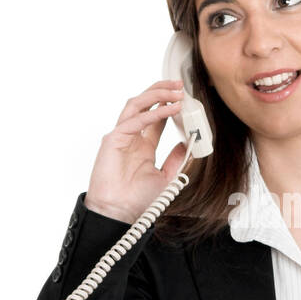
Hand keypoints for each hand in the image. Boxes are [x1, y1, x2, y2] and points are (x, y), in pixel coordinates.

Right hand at [84, 80, 189, 223]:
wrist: (119, 214)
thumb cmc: (137, 200)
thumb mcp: (166, 178)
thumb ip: (176, 160)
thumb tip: (187, 143)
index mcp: (143, 145)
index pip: (157, 116)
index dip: (170, 105)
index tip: (186, 98)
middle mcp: (131, 137)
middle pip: (145, 104)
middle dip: (162, 91)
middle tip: (180, 85)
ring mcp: (121, 136)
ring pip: (137, 104)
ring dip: (156, 95)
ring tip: (175, 91)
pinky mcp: (113, 140)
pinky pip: (134, 121)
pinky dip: (152, 113)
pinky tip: (168, 109)